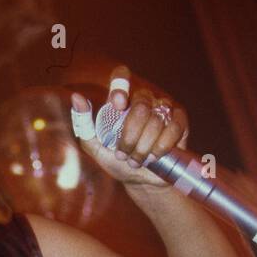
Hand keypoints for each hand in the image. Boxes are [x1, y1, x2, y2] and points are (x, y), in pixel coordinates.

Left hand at [70, 64, 188, 189]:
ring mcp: (163, 108)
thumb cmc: (118, 160)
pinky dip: (161, 146)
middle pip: (140, 106)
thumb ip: (84, 124)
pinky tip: (154, 157)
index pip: (121, 76)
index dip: (120, 86)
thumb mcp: (96, 146)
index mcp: (122, 100)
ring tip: (137, 160)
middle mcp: (143, 99)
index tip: (118, 105)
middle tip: (124, 155)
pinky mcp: (179, 120)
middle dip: (130, 136)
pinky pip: (173, 126)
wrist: (141, 181)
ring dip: (143, 147)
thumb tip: (77, 97)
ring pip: (155, 120)